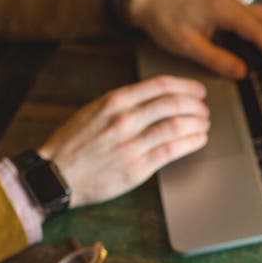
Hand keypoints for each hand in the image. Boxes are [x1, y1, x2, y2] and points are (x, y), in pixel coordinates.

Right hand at [38, 76, 208, 206]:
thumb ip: (123, 104)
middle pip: (173, 104)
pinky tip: (198, 140)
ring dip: (197, 124)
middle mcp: (124, 120)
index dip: (186, 87)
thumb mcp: (94, 111)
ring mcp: (131, 144)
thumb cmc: (74, 144)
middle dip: (196, 106)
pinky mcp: (137, 168)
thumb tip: (156, 100)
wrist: (57, 175)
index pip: (160, 86)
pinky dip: (191, 143)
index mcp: (114, 101)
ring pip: (176, 126)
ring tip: (204, 124)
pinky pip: (171, 151)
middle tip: (204, 110)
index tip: (198, 91)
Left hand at [128, 0, 261, 78]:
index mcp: (223, 10)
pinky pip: (259, 15)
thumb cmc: (165, 23)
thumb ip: (215, 58)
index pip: (257, 31)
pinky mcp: (229, 9)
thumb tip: (242, 72)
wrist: (151, 4)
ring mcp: (232, 4)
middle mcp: (232, 3)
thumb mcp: (187, 45)